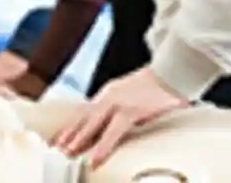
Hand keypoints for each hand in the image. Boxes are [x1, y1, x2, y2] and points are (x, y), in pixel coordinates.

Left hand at [54, 67, 189, 167]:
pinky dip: (102, 147)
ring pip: (92, 125)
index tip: (61, 138)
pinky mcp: (132, 111)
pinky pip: (112, 133)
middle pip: (84, 119)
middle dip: (69, 135)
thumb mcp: (135, 93)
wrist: (175, 71)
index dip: (72, 127)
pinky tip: (95, 159)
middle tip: (55, 149)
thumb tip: (119, 123)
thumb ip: (123, 106)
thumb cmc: (161, 84)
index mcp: (110, 92)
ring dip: (77, 141)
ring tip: (66, 155)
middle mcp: (110, 96)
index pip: (86, 112)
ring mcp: (119, 103)